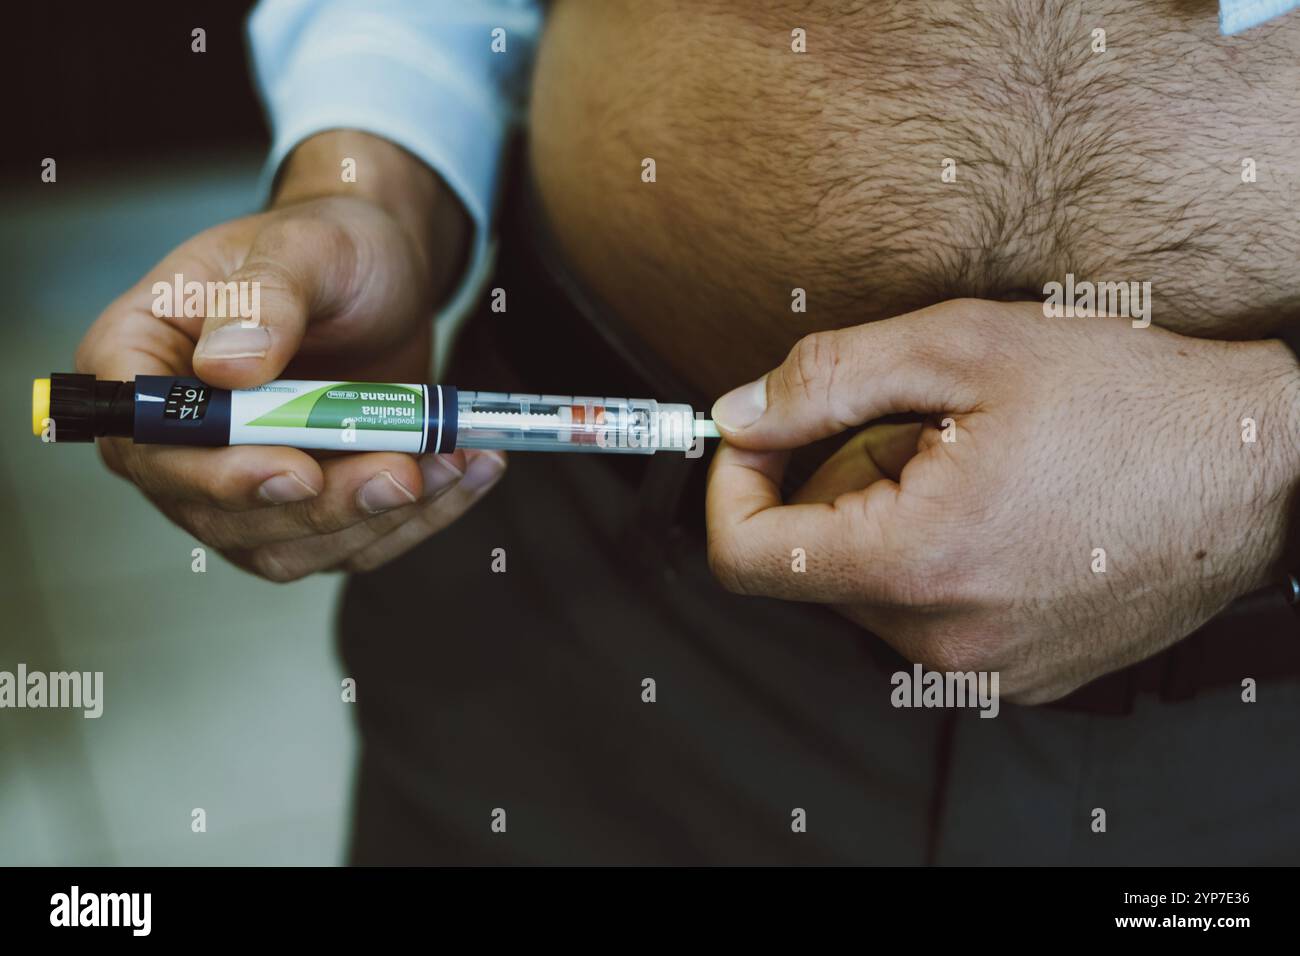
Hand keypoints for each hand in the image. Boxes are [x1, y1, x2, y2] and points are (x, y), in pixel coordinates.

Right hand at [76, 131, 505, 580]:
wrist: (384, 274)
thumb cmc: (327, 245)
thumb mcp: (302, 247)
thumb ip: (264, 298)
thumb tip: (227, 368)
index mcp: (141, 360)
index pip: (146, 441)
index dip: (215, 473)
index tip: (296, 471)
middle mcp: (179, 439)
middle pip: (221, 513)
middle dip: (321, 505)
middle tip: (401, 471)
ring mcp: (242, 484)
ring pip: (291, 546)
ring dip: (376, 518)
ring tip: (448, 463)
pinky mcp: (308, 507)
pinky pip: (353, 542)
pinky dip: (415, 518)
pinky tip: (463, 473)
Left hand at [706, 299, 1299, 702]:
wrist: (1262, 461)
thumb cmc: (1128, 395)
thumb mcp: (963, 346)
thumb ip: (826, 380)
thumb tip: (736, 414)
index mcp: (918, 563)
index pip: (747, 559)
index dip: (734, 486)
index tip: (756, 438)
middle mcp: (945, 640)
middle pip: (814, 568)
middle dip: (836, 486)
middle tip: (916, 427)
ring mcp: (987, 668)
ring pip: (872, 592)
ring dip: (891, 522)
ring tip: (976, 466)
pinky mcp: (1023, 676)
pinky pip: (930, 618)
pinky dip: (937, 561)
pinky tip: (1005, 512)